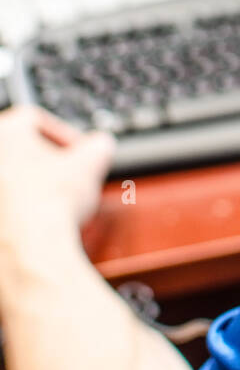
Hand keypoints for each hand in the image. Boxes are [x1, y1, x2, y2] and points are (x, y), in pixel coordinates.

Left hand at [0, 106, 114, 266]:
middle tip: (65, 178)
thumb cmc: (49, 204)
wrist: (30, 249)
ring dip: (31, 188)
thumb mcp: (91, 163)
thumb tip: (101, 146)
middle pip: (17, 152)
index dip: (63, 135)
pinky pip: (7, 208)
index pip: (33, 120)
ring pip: (10, 181)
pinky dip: (19, 212)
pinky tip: (36, 222)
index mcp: (5, 133)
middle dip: (44, 164)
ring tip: (53, 204)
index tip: (77, 153)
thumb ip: (99, 146)